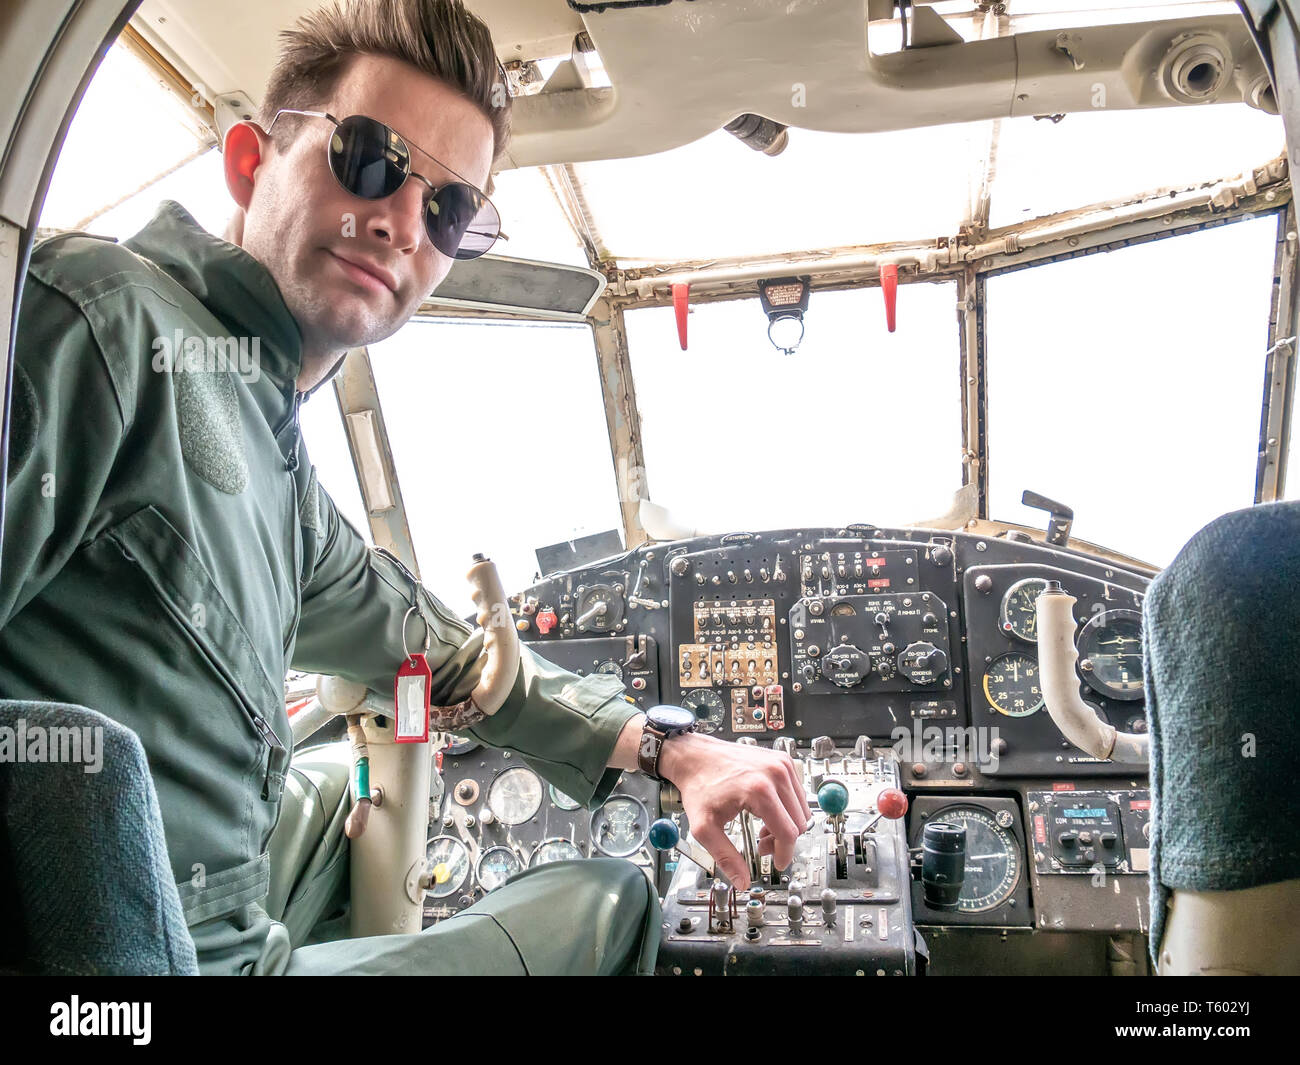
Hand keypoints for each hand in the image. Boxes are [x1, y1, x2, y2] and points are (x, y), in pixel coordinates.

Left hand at [659, 733, 810, 890]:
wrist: (695, 756)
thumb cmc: (699, 784)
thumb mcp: (704, 827)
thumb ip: (725, 857)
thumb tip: (741, 881)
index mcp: (760, 790)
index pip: (789, 833)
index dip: (784, 854)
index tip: (777, 863)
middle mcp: (776, 774)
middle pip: (799, 823)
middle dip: (783, 841)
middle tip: (762, 845)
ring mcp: (781, 764)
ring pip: (802, 809)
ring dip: (787, 825)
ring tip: (763, 829)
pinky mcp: (782, 761)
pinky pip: (798, 794)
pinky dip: (788, 809)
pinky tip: (768, 812)